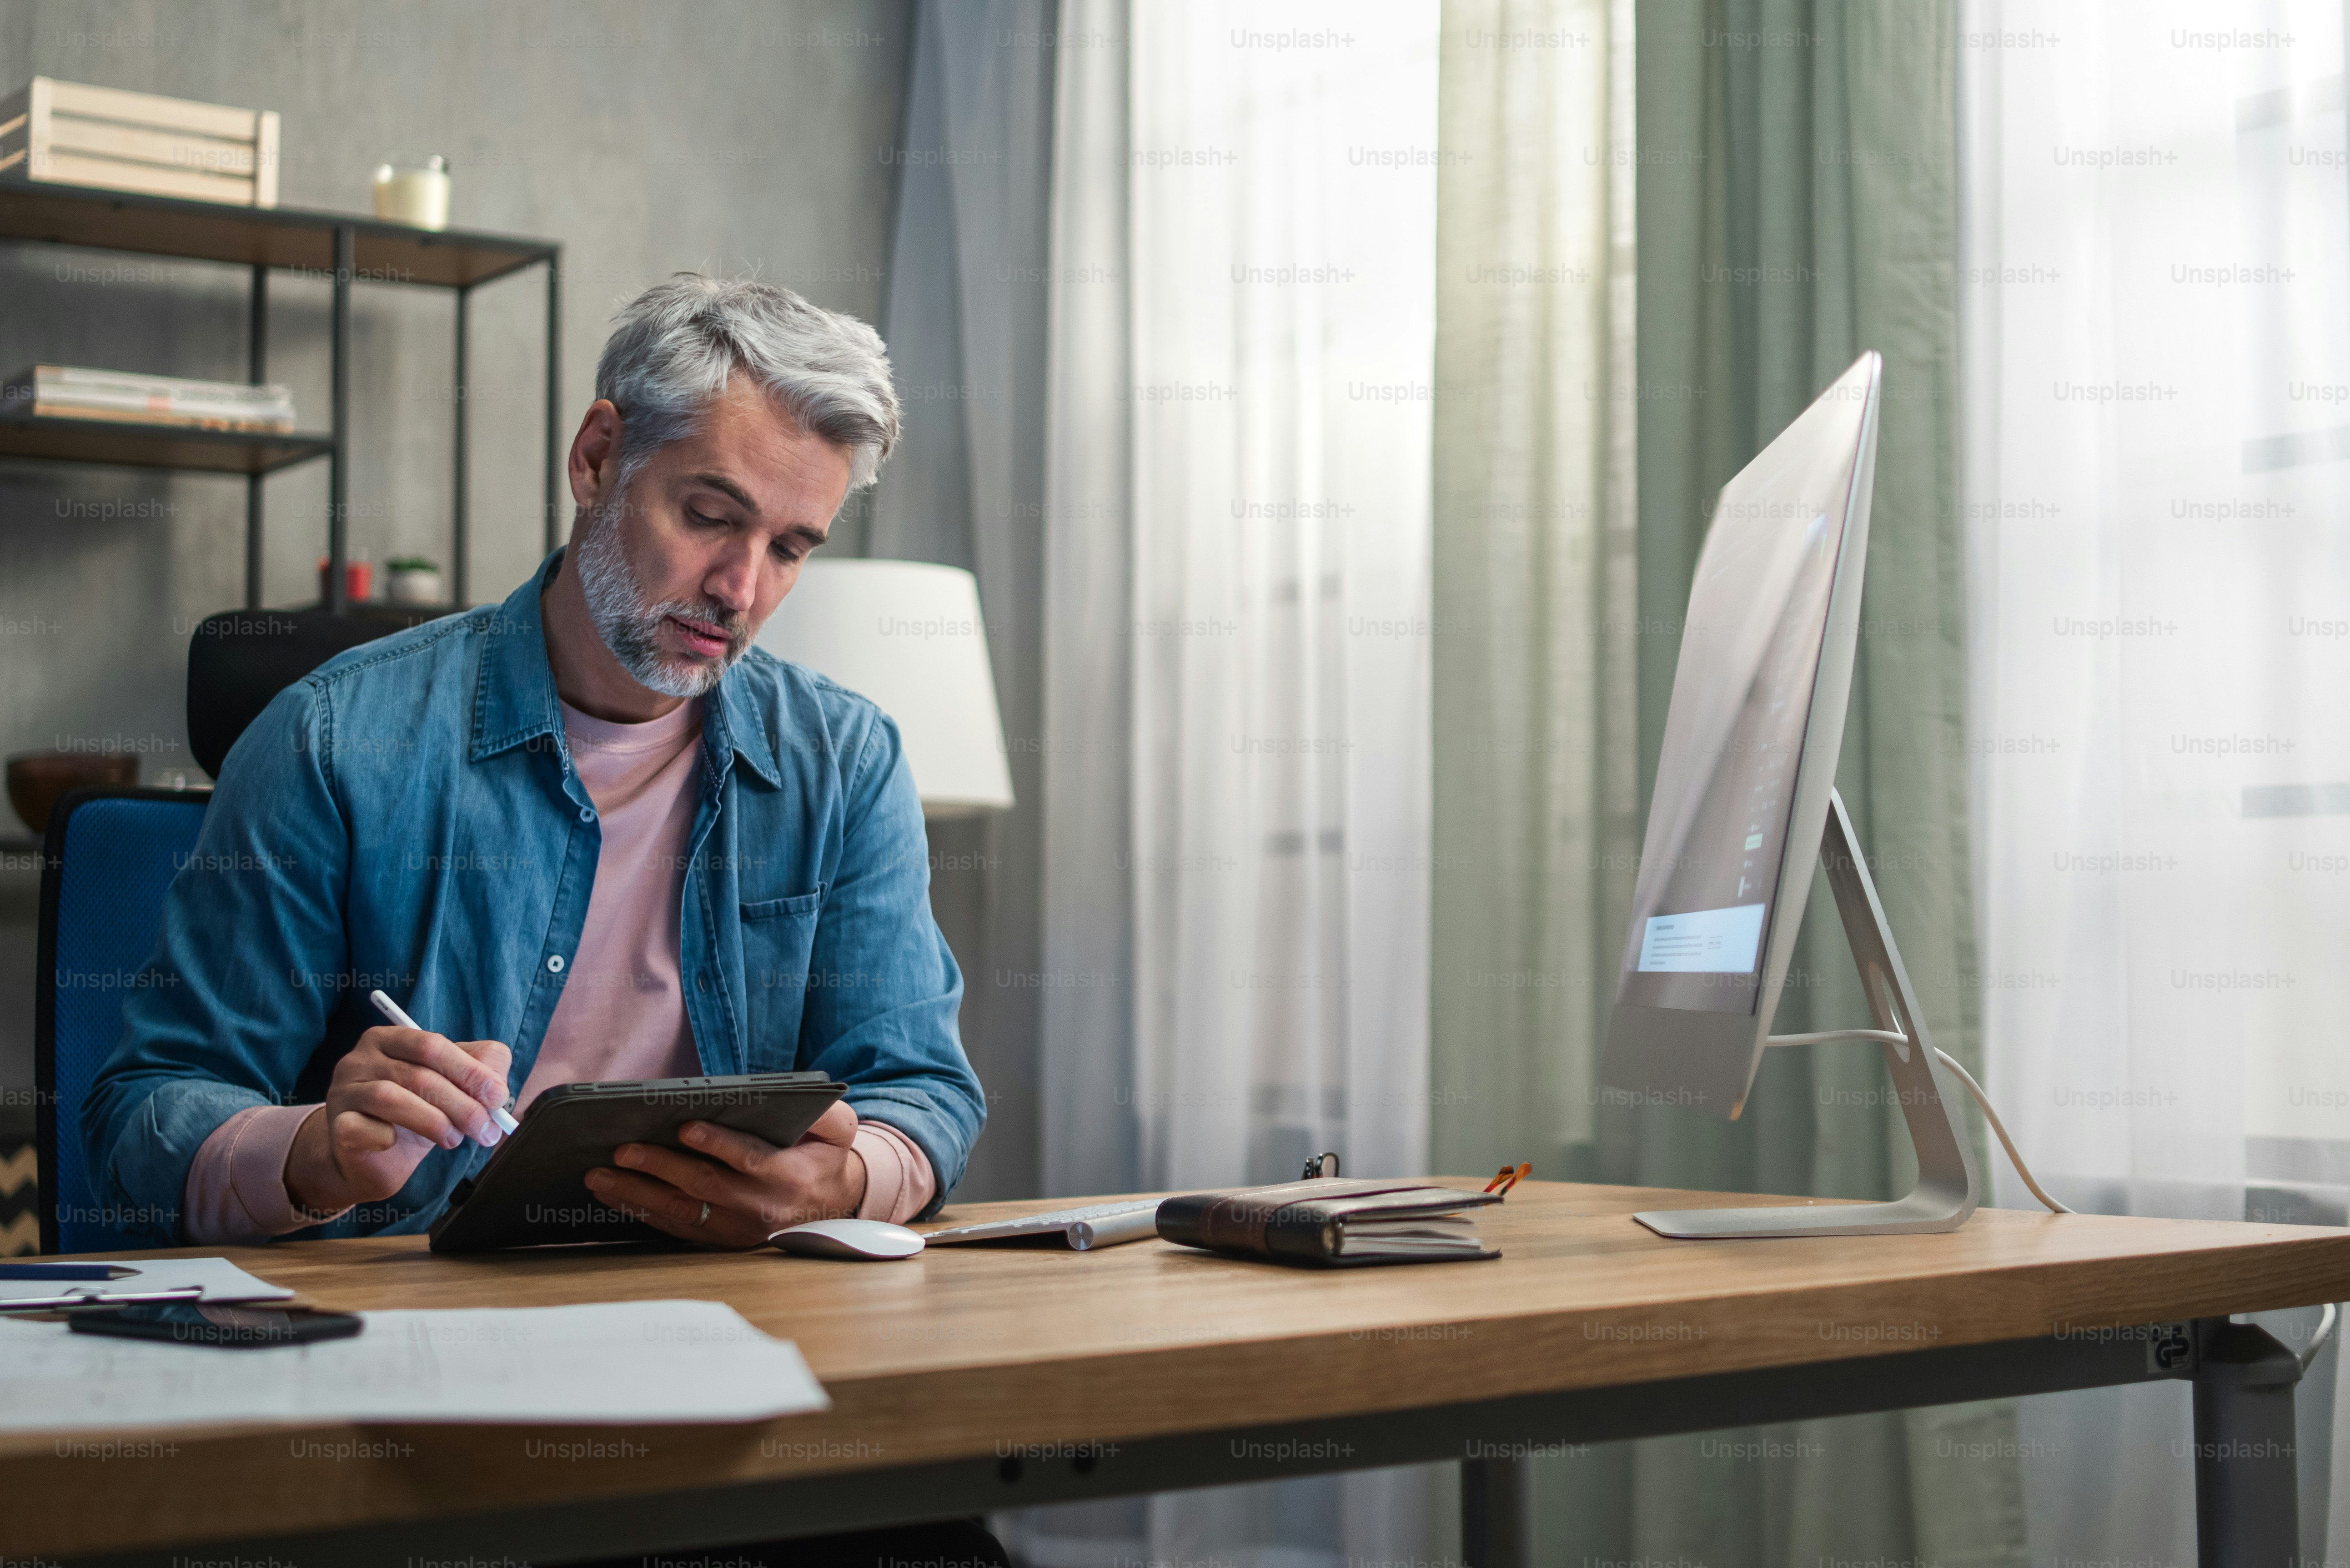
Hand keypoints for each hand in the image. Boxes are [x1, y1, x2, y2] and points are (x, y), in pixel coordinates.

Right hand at [284, 1026, 512, 1215]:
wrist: (369, 1159)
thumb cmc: (415, 1113)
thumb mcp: (450, 1085)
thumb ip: (479, 1071)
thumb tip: (497, 1086)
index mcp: (390, 1039)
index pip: (432, 1045)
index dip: (469, 1071)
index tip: (498, 1097)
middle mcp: (360, 1058)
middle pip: (419, 1074)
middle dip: (462, 1104)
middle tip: (486, 1129)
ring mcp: (344, 1091)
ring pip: (392, 1099)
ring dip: (435, 1122)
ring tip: (453, 1139)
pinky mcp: (336, 1126)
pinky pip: (365, 1130)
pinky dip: (390, 1138)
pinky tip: (399, 1143)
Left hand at [583, 1100, 867, 1248]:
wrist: (831, 1206)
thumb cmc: (824, 1157)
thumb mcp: (840, 1129)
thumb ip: (826, 1113)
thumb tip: (797, 1094)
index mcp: (789, 1176)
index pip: (750, 1159)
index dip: (718, 1144)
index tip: (686, 1128)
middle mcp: (760, 1208)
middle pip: (704, 1187)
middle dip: (660, 1167)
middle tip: (623, 1149)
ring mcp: (737, 1229)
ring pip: (682, 1212)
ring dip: (637, 1194)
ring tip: (599, 1176)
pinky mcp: (720, 1241)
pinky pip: (675, 1229)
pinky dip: (641, 1212)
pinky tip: (613, 1195)